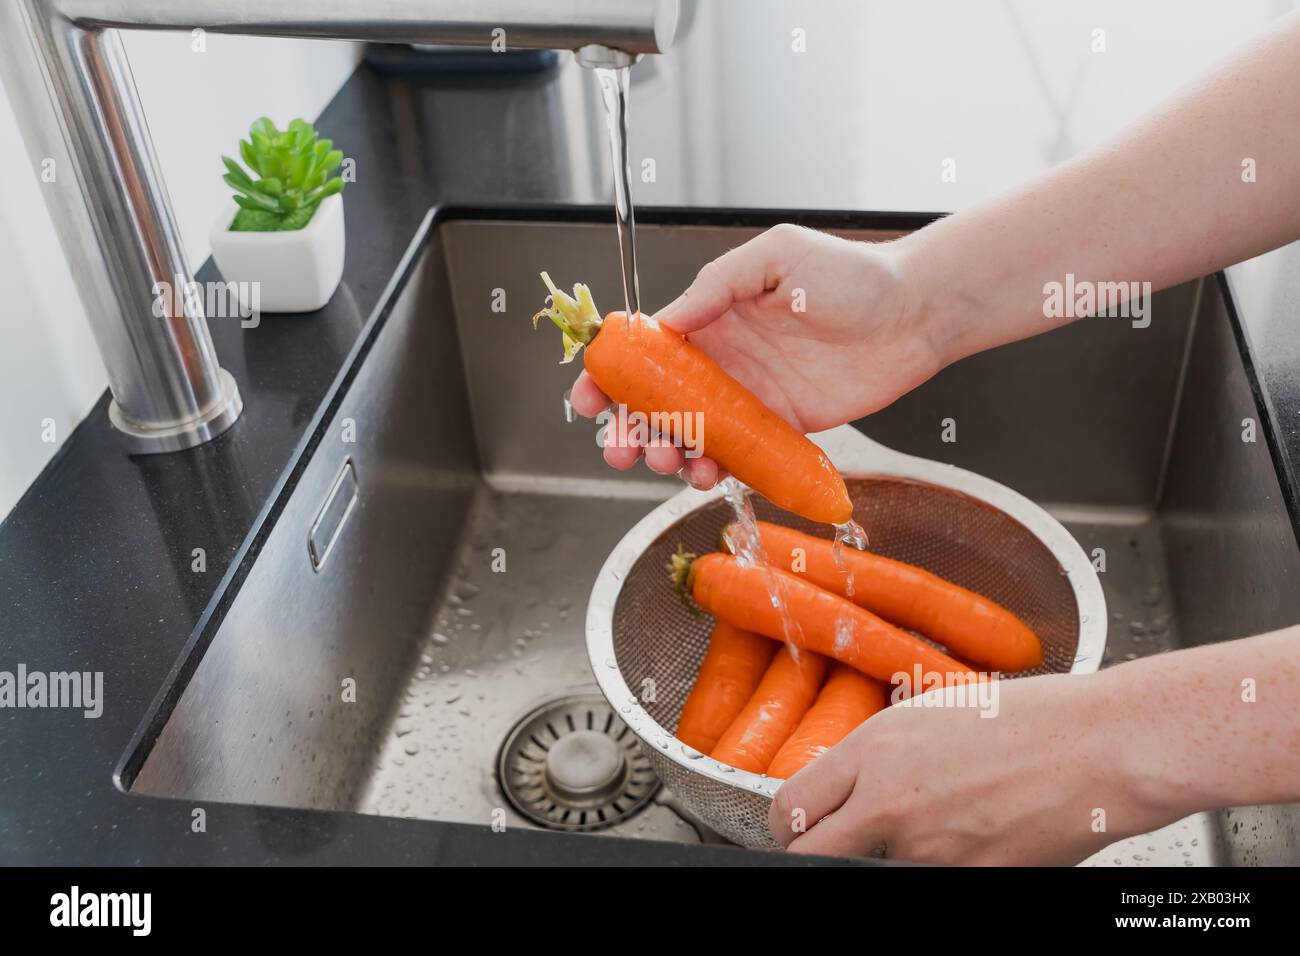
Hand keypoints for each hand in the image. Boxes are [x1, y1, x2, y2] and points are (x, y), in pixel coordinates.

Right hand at [569, 224, 941, 487]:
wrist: (914, 314)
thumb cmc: (851, 274)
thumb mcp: (775, 257)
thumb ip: (717, 285)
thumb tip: (667, 320)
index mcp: (711, 317)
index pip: (647, 350)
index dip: (612, 375)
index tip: (588, 399)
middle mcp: (723, 361)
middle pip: (657, 401)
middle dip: (629, 427)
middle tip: (620, 448)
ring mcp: (749, 398)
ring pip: (690, 433)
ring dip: (666, 452)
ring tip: (666, 460)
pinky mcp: (779, 428)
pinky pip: (735, 455)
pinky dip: (711, 468)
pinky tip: (703, 472)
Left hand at [767, 671, 1178, 864]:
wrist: (1101, 746)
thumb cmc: (1031, 719)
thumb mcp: (933, 715)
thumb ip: (881, 757)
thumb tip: (850, 788)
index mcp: (875, 749)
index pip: (792, 806)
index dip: (791, 826)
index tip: (803, 828)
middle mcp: (889, 800)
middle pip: (812, 854)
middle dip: (817, 855)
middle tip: (838, 849)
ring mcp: (927, 848)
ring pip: (876, 871)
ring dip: (891, 859)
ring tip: (938, 829)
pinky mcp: (968, 878)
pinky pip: (932, 881)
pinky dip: (943, 867)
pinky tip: (974, 841)